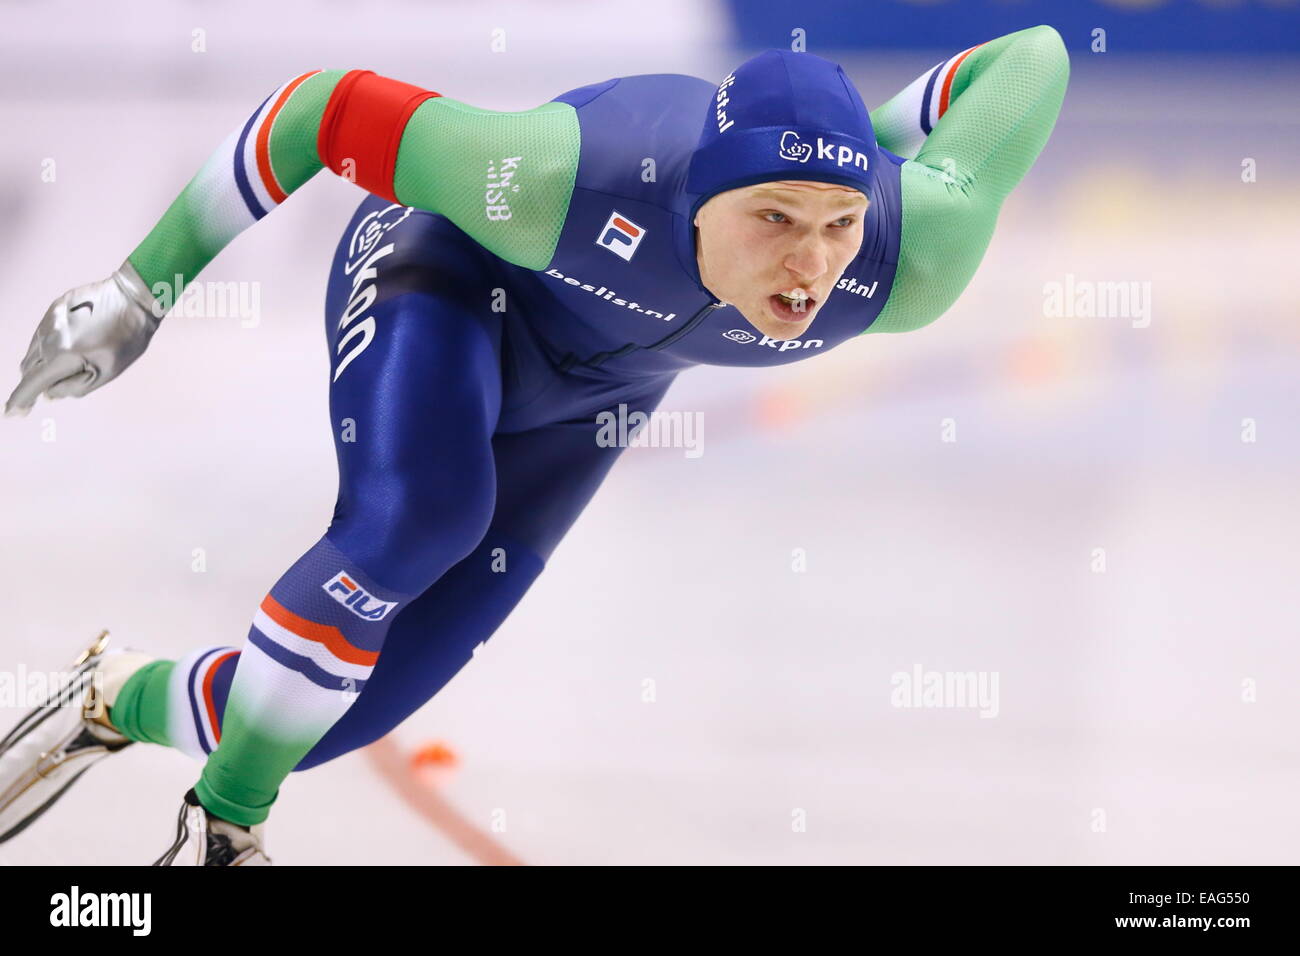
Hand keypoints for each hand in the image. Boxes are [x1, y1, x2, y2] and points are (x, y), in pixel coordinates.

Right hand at [4, 260, 161, 416]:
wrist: (133, 297)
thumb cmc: (127, 338)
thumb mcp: (107, 372)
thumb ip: (76, 387)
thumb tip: (50, 394)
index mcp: (63, 355)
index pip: (34, 382)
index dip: (21, 399)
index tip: (11, 413)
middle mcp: (49, 337)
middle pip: (30, 368)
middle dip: (31, 385)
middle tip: (29, 404)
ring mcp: (49, 320)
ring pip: (34, 351)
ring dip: (39, 366)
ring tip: (54, 374)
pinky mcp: (53, 309)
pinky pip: (42, 335)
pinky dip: (46, 348)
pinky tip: (62, 351)